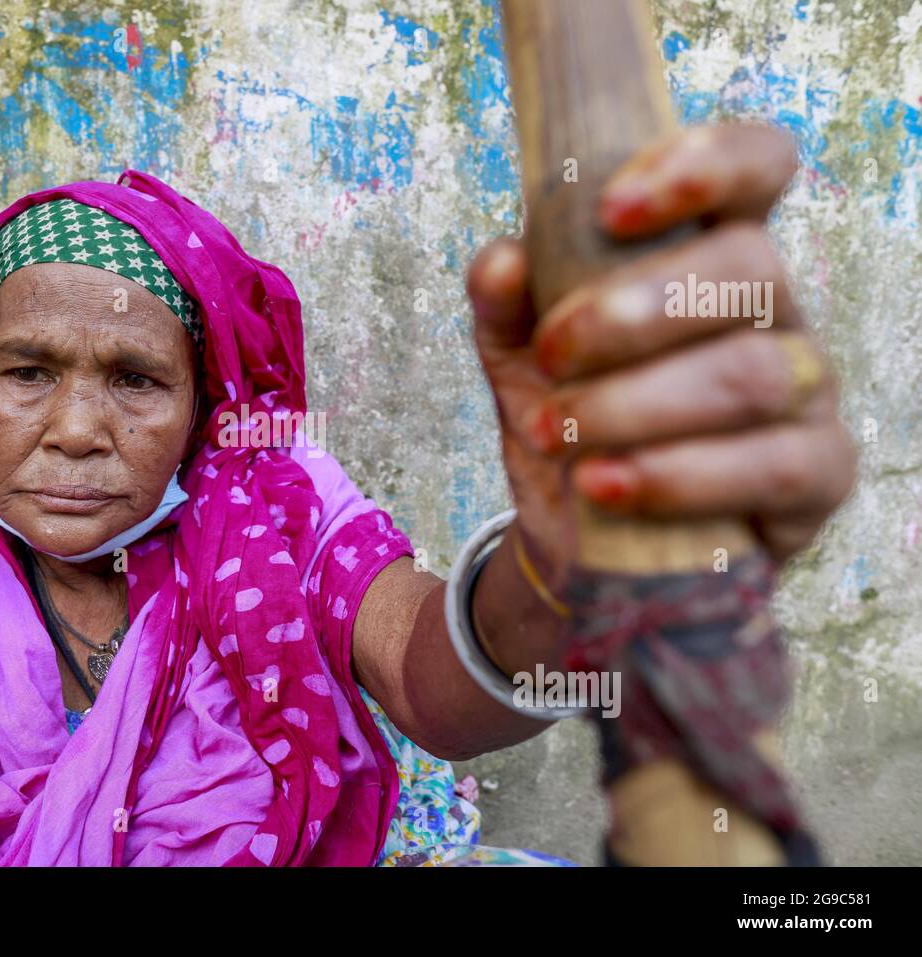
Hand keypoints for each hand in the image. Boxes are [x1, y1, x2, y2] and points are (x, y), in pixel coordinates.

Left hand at [466, 123, 855, 579]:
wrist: (584, 535)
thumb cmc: (571, 419)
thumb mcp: (519, 359)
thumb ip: (506, 306)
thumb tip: (502, 263)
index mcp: (710, 254)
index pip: (756, 167)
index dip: (705, 165)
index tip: (611, 208)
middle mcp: (774, 311)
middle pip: (748, 268)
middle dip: (633, 312)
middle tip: (550, 355)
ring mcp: (808, 391)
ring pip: (753, 373)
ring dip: (636, 403)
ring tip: (554, 432)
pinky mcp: (818, 475)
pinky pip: (773, 466)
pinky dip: (677, 476)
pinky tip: (603, 484)